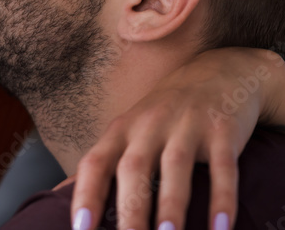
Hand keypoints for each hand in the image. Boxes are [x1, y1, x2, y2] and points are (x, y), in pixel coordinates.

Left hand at [71, 48, 284, 229]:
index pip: (96, 162)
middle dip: (130, 210)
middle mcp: (152, 123)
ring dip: (171, 206)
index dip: (85, 196)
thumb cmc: (168, 112)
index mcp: (124, 128)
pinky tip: (222, 229)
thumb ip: (105, 164)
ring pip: (176, 166)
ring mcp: (189, 123)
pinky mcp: (224, 128)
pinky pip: (223, 167)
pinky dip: (222, 199)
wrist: (222, 70)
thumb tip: (60, 199)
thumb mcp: (132, 128)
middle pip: (134, 167)